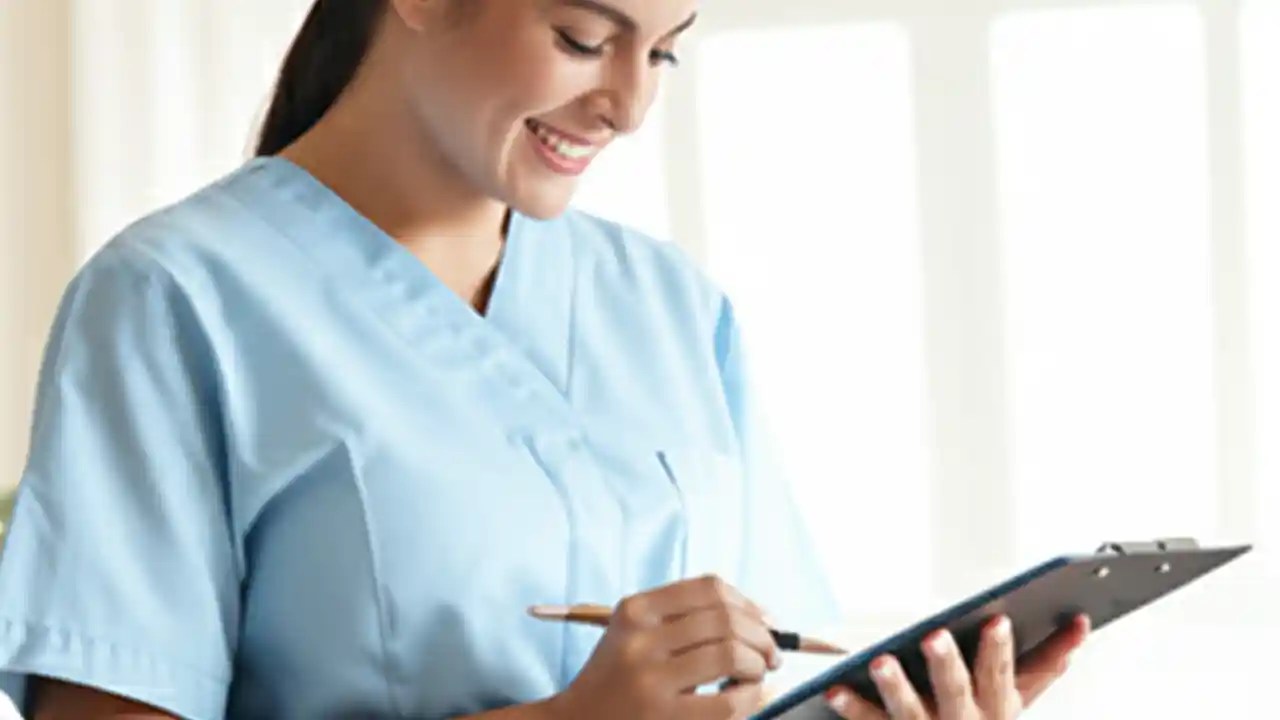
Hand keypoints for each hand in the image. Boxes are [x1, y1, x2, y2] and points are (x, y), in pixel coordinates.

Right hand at [548, 575, 781, 719]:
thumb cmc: (617, 679)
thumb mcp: (636, 635)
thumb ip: (684, 619)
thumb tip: (759, 616)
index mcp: (635, 610)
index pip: (708, 588)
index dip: (747, 603)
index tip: (765, 621)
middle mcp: (640, 639)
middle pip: (724, 619)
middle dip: (761, 636)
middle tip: (771, 654)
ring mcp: (651, 679)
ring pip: (730, 653)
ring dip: (757, 663)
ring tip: (757, 674)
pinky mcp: (665, 717)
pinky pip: (729, 700)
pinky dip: (751, 695)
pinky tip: (747, 696)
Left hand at [824, 614, 1089, 719]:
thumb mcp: (1016, 699)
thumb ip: (1046, 662)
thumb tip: (1080, 622)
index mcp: (996, 710)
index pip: (1001, 677)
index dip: (999, 650)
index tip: (997, 619)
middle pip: (955, 693)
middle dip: (947, 665)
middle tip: (935, 635)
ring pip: (908, 713)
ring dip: (895, 687)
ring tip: (881, 661)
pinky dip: (852, 708)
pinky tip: (835, 689)